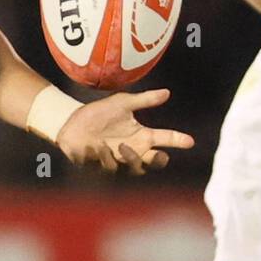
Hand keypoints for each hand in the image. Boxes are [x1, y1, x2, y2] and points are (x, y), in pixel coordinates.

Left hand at [56, 88, 194, 173]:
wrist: (71, 121)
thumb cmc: (100, 113)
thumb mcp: (122, 103)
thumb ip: (144, 100)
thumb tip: (167, 92)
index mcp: (141, 136)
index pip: (165, 139)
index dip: (178, 140)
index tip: (190, 141)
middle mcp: (133, 150)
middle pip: (154, 163)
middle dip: (158, 161)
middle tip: (155, 153)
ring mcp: (117, 160)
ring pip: (132, 168)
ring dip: (125, 158)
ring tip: (109, 145)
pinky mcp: (100, 166)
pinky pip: (105, 167)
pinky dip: (99, 156)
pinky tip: (92, 146)